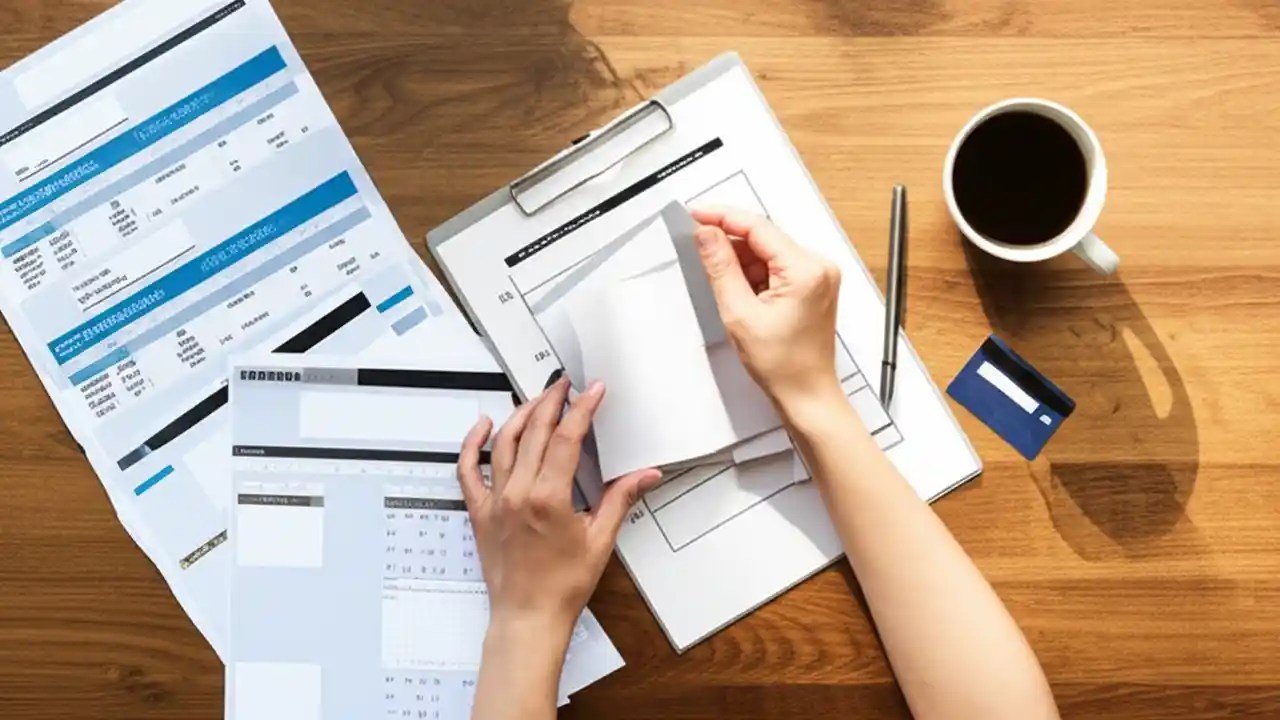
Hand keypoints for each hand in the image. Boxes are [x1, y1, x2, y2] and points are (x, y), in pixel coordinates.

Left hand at [457, 377, 661, 640]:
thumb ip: (620, 500)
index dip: (582, 409)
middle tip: (565, 386)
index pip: (567, 438)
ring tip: (537, 400)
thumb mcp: (600, 540)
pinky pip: (468, 470)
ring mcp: (495, 501)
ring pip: (504, 443)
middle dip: (552, 402)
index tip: (593, 391)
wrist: (528, 617)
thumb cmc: (561, 587)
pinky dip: (471, 444)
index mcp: (548, 498)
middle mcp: (518, 494)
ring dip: (522, 415)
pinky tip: (481, 427)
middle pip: (535, 432)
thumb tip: (644, 475)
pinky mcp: (480, 512)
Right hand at [692, 206, 842, 412]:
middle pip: (764, 237)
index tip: (696, 214)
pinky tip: (745, 297)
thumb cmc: (783, 365)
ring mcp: (818, 275)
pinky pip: (778, 267)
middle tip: (701, 253)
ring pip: (769, 252)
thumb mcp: (739, 313)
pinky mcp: (813, 285)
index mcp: (805, 270)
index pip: (758, 226)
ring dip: (743, 263)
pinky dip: (756, 275)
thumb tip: (707, 234)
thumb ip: (720, 267)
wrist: (806, 394)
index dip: (722, 217)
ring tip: (730, 295)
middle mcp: (818, 266)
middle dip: (730, 244)